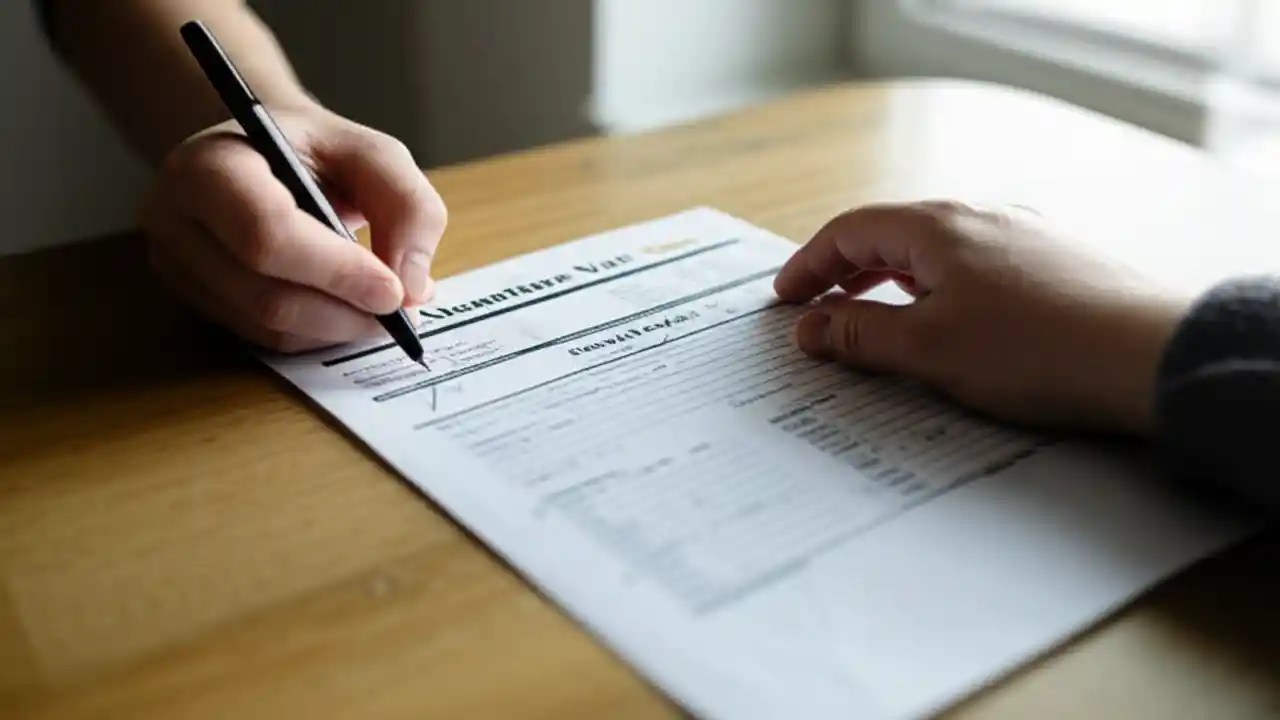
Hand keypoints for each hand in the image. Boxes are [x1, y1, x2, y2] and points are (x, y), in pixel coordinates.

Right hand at [142, 104, 446, 351]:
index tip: (394, 291)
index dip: (336, 270)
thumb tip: (413, 286)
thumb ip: (406, 205)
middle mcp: (176, 220)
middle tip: (401, 311)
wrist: (263, 156)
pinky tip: (345, 311)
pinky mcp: (195, 302)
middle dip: (345, 310)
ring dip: (338, 328)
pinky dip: (318, 334)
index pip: (266, 233)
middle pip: (266, 293)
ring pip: (268, 326)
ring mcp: (177, 268)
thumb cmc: (314, 152)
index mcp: (210, 166)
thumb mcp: (370, 153)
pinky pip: (264, 338)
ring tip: (380, 309)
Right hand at [774, 201, 1190, 433]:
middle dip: (845, 271)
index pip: (850, 231)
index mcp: (937, 227)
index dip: (808, 265)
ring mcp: (1020, 236)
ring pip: (934, 250)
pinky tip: (946, 321)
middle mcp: (978, 217)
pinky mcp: (1052, 263)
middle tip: (816, 308)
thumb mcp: (927, 349)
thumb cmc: (1035, 350)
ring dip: (890, 280)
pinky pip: (973, 266)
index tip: (784, 299)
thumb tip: (807, 327)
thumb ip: (857, 336)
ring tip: (871, 315)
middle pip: (890, 233)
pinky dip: (936, 288)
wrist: (1148, 357)